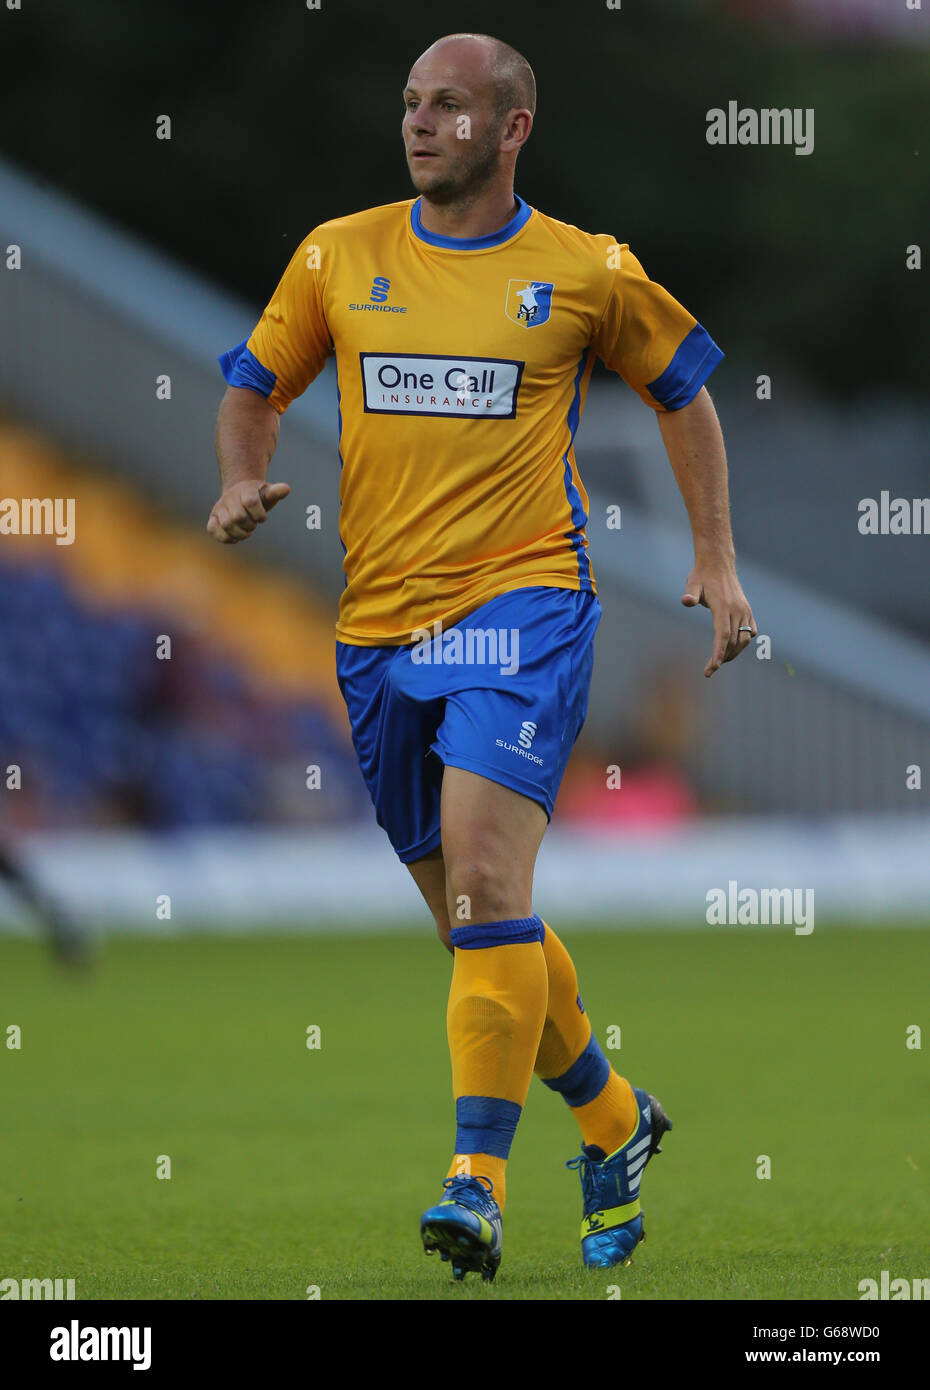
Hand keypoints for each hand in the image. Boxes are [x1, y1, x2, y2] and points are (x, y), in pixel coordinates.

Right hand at [206, 480, 289, 542]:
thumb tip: (286, 489)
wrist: (240, 496)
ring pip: (227, 525)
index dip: (260, 515)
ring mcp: (219, 508)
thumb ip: (276, 492)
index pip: (251, 502)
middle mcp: (229, 497)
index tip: (262, 518)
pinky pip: (213, 531)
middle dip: (249, 525)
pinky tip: (235, 536)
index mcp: (245, 489)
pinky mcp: (212, 519)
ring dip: (240, 533)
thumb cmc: (258, 497)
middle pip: (238, 516)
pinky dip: (227, 538)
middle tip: (253, 524)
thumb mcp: (268, 494)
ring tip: (246, 530)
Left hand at [681, 562, 756, 677]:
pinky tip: (734, 647)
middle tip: (710, 669)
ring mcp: (744, 610)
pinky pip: (751, 631)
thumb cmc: (702, 576)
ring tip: (721, 660)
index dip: (719, 654)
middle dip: (723, 658)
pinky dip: (744, 642)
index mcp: (723, 607)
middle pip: (734, 641)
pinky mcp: (747, 610)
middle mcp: (737, 610)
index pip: (723, 636)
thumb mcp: (692, 583)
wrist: (719, 563)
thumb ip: (689, 594)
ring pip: (744, 639)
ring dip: (734, 652)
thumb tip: (686, 601)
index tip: (713, 669)